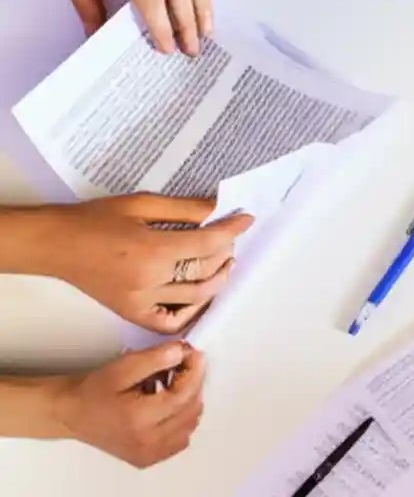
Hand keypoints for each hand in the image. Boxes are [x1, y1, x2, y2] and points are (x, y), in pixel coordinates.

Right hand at [7, 194, 253, 332]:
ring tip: (224, 264)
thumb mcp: (142, 204)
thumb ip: (184, 209)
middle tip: (232, 239)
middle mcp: (149, 281)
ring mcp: (140, 302)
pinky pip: (171, 321)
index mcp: (152, 250)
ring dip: (217, 281)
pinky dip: (191, 312)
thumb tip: (218, 209)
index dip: (231, 230)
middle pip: (205, 271)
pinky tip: (200, 295)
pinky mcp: (132, 313)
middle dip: (225, 253)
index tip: (246, 219)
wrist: (56, 244)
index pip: (207, 243)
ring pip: (195, 298)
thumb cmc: (94, 220)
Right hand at [53, 342, 205, 467]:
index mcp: (139, 420)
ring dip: (188, 400)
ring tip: (171, 384)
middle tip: (182, 365)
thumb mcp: (122, 368)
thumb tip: (183, 352)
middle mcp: (147, 442)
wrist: (72, 414)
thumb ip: (155, 358)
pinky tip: (167, 404)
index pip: (184, 395)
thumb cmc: (91, 392)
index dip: (194, 371)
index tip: (194, 354)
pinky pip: (181, 437)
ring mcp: (150, 454)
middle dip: (192, 383)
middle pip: (191, 409)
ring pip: (190, 424)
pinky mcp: (150, 458)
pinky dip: (181, 418)